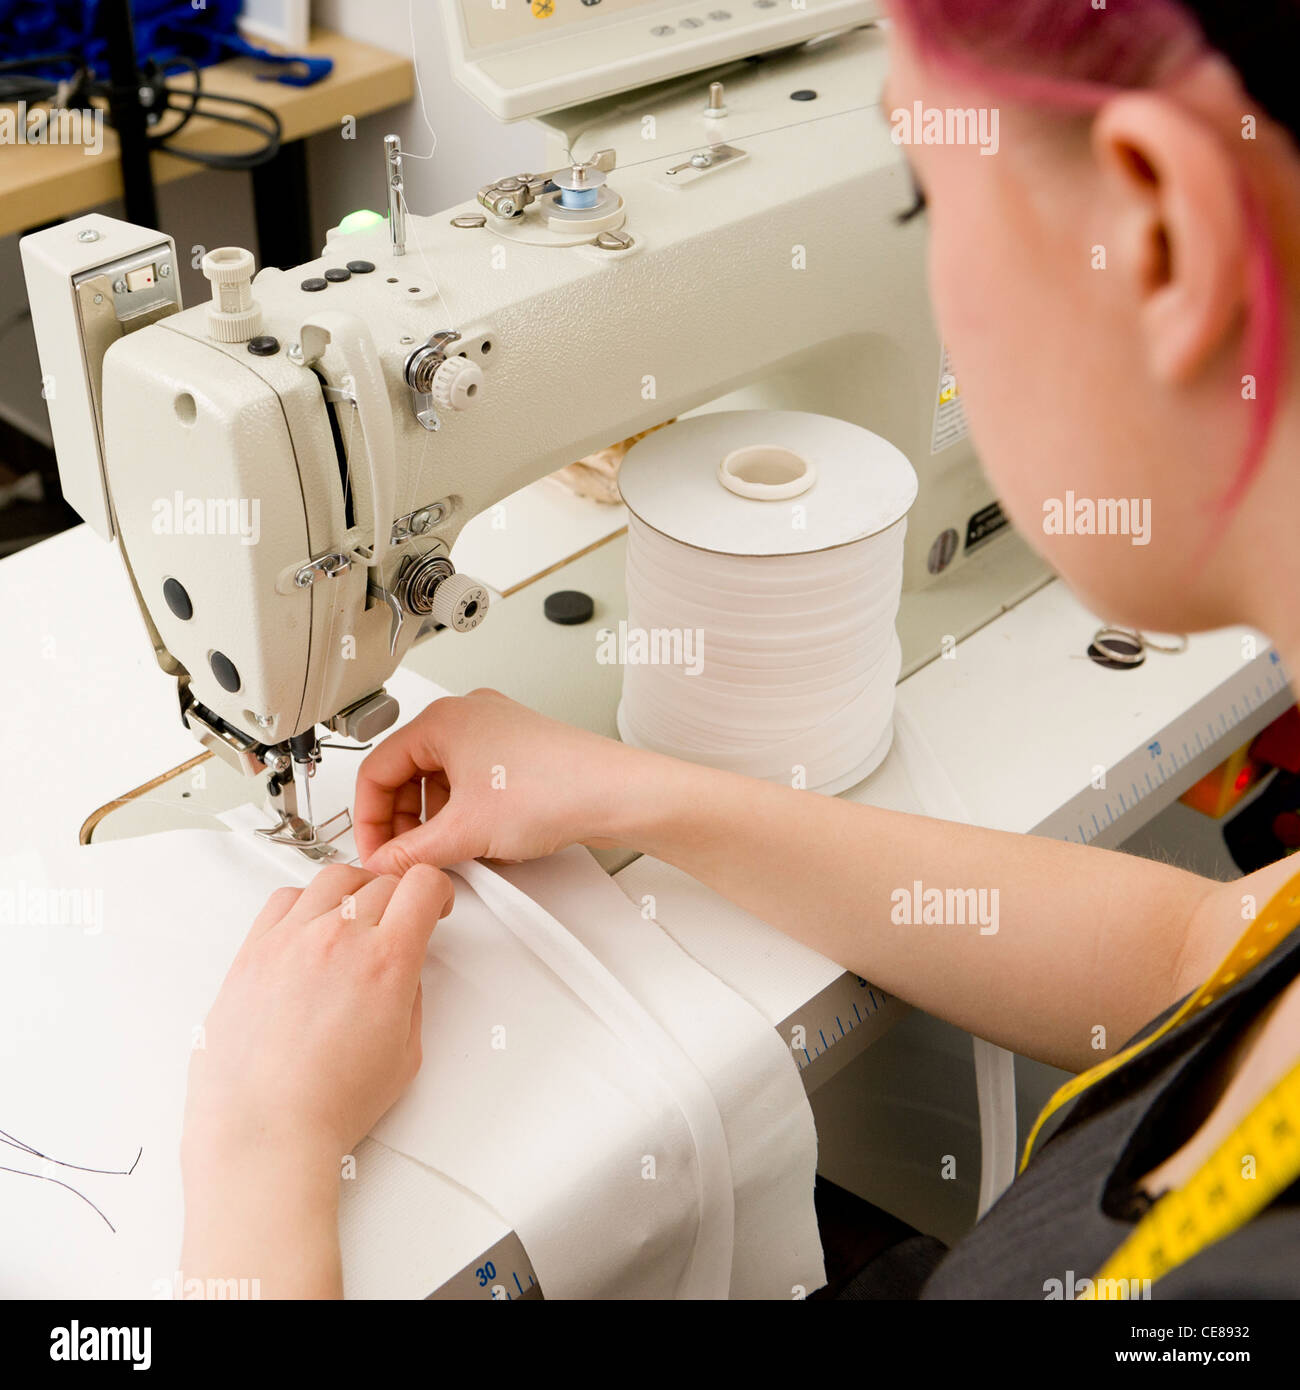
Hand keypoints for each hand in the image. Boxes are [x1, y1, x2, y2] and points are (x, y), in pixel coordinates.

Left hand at [183, 863, 453, 1166]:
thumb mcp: (405, 1054)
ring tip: (353, 921)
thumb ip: (411, 997)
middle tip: (398, 924)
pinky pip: (285, 900)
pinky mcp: (252, 952)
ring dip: (354, 893)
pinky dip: (306, 904)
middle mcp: (337, 939)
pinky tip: (311, 929)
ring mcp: (290, 940)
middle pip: (381, 882)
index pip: (423, 885)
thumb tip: (404, 971)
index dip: (438, 891)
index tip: (434, 905)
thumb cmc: (328, 1106)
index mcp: (385, 962)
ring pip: (334, 880)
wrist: (264, 1131)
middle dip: (399, 899)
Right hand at [355, 688, 656, 873]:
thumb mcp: (465, 831)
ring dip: (436, 821)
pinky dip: (466, 813)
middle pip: (407, 774)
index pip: (377, 769)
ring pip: (441, 781)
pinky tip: (478, 841)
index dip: (369, 820)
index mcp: (442, 720)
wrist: (616, 793)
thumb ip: (412, 853)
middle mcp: (467, 716)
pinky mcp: (518, 753)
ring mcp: (496, 732)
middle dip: (404, 822)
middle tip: (405, 858)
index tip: (376, 854)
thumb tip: (386, 864)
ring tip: (446, 853)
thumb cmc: (555, 788)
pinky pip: (473, 784)